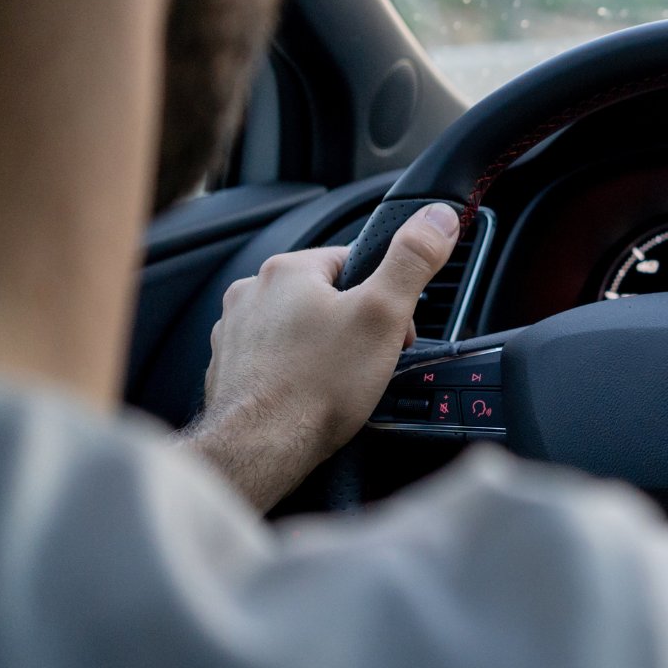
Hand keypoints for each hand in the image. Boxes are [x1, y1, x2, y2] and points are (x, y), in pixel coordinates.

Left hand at [185, 203, 460, 509]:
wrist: (260, 449)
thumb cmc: (317, 387)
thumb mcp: (383, 314)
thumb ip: (413, 259)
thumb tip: (437, 217)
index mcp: (287, 270)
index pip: (354, 261)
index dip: (386, 295)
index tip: (394, 329)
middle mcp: (252, 294)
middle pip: (327, 296)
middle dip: (355, 325)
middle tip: (371, 360)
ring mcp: (235, 333)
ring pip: (300, 329)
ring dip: (324, 348)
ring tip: (340, 381)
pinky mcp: (229, 370)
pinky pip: (276, 360)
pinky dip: (296, 373)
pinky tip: (311, 395)